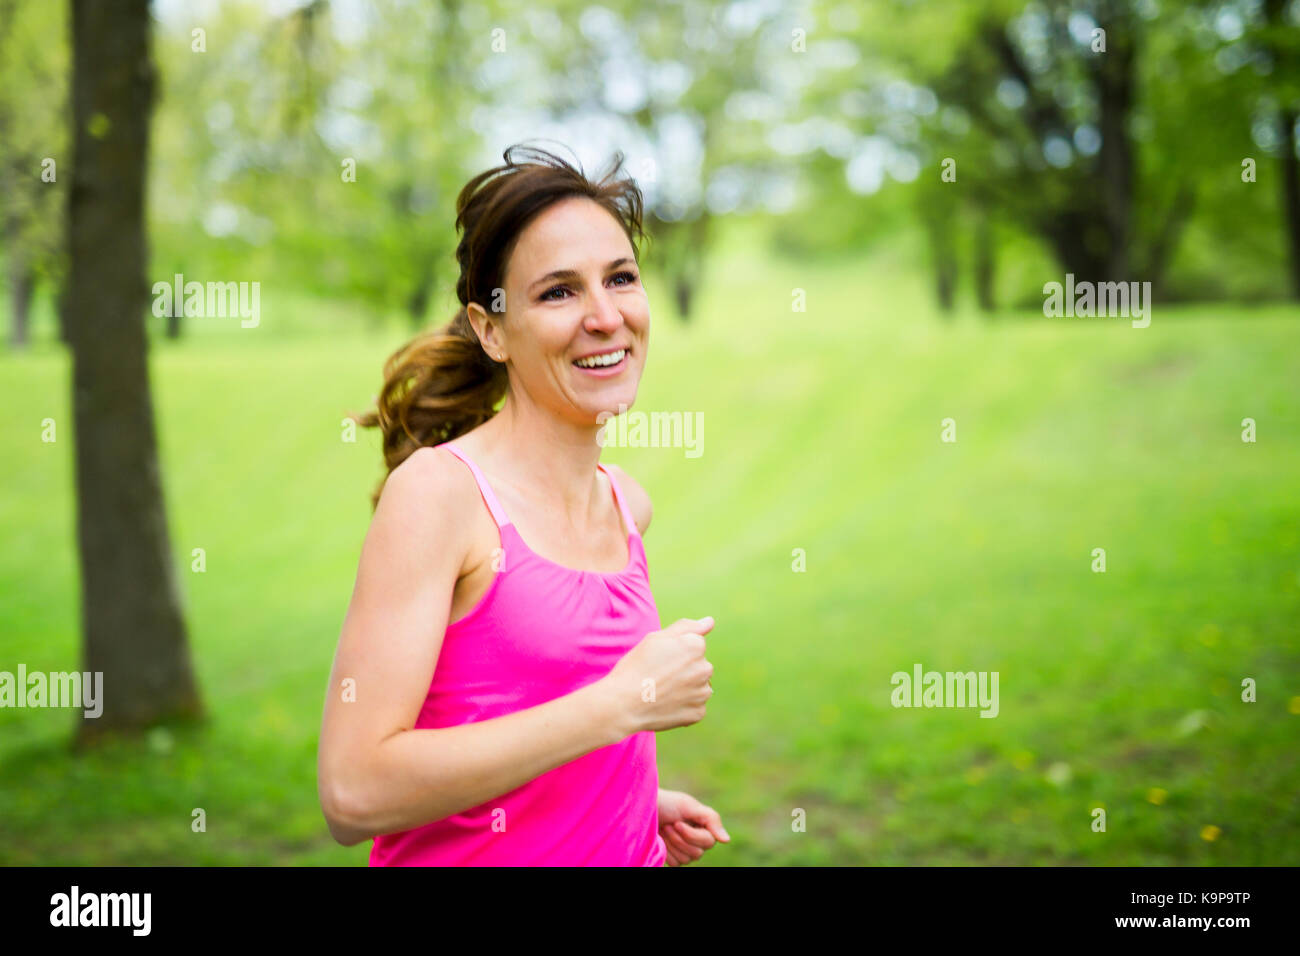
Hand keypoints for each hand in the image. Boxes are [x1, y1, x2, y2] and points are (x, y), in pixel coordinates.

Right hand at [603, 617, 715, 734]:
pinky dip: (684, 706)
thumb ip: (686, 627)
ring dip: (686, 688)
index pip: (695, 645)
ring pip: (699, 686)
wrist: (623, 705)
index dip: (675, 652)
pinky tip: (666, 705)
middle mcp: (705, 668)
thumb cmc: (636, 667)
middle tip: (659, 676)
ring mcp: (702, 692)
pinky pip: (695, 706)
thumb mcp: (655, 639)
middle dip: (684, 669)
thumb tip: (710, 622)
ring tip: (662, 691)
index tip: (659, 660)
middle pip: (699, 666)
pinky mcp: (698, 713)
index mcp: (696, 646)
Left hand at [657, 788, 729, 865]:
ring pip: (686, 860)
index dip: (691, 835)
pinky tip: (661, 840)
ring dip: (671, 844)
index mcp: (705, 827)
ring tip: (664, 829)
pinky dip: (666, 851)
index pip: (708, 842)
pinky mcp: (674, 858)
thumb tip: (726, 840)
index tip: (676, 822)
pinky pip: (675, 864)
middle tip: (668, 825)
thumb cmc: (667, 804)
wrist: (644, 809)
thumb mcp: (689, 805)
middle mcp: (699, 842)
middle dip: (679, 839)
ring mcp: (686, 851)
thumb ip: (711, 819)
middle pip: (697, 853)